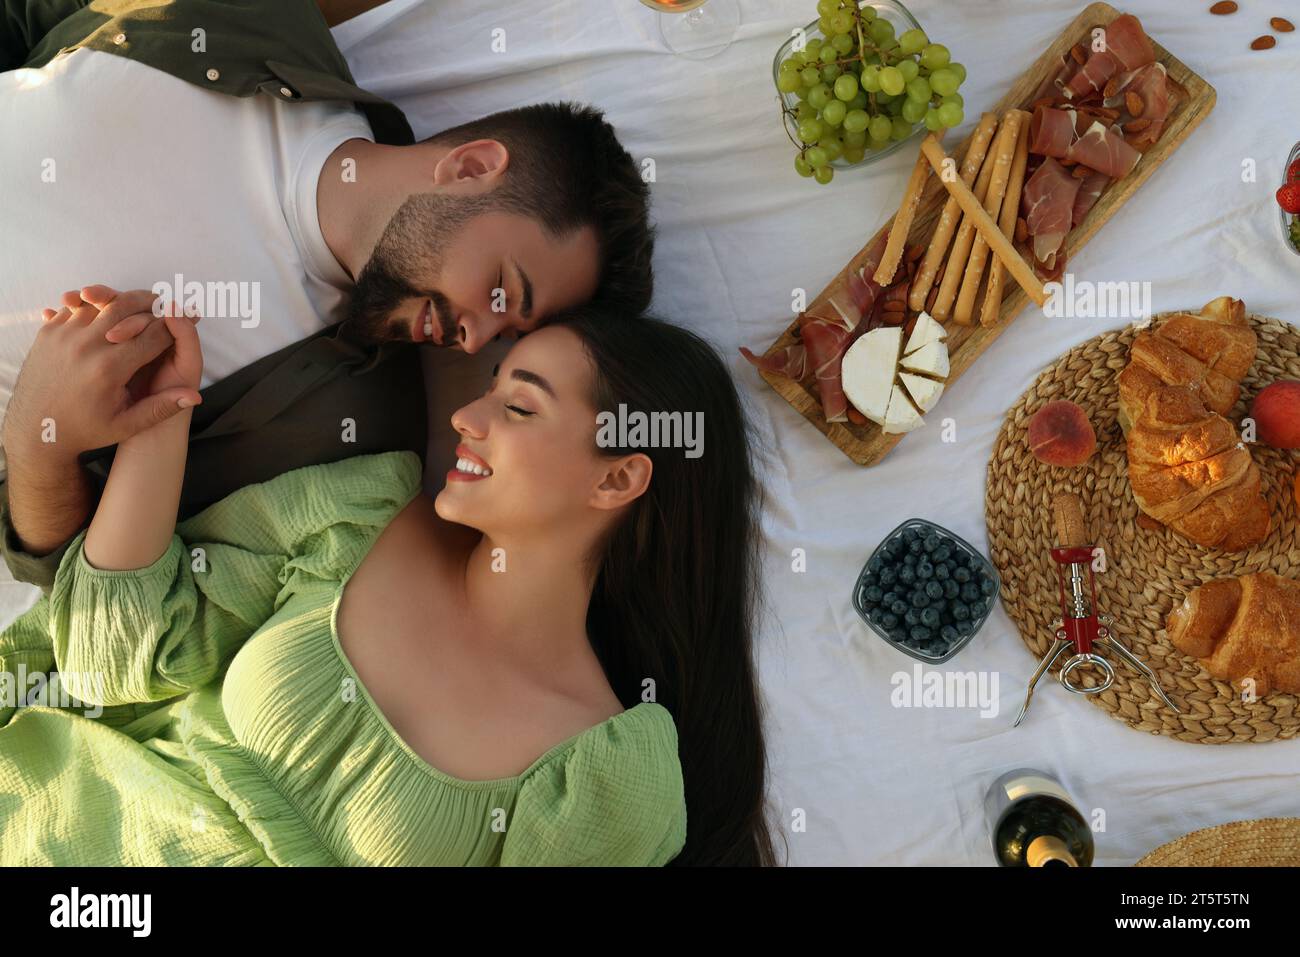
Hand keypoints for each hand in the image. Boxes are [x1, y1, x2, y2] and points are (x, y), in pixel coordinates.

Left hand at [6, 288, 202, 462]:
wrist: (35, 429)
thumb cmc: (85, 429)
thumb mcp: (126, 425)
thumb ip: (162, 408)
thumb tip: (195, 396)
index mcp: (109, 369)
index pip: (153, 335)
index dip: (174, 327)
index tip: (186, 324)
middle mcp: (86, 346)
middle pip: (129, 307)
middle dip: (153, 304)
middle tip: (167, 305)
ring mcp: (64, 335)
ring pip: (103, 302)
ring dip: (125, 301)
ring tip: (142, 305)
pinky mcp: (48, 331)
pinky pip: (78, 307)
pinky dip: (98, 306)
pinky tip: (111, 312)